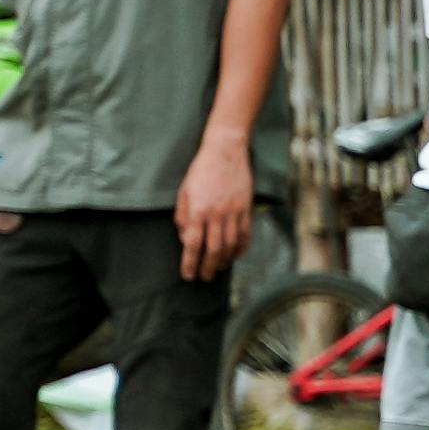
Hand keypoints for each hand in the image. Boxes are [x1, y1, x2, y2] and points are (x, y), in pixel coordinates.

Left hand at [174, 131, 254, 280]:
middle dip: (208, 267)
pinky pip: (245, 234)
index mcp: (198, 210)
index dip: (190, 262)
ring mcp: (234, 212)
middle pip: (213, 249)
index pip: (193, 244)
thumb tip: (186, 238)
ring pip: (230, 245)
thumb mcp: (184, 191)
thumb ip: (182, 216)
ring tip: (218, 269)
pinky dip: (241, 248)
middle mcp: (217, 214)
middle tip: (204, 277)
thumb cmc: (200, 170)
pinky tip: (236, 255)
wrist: (225, 151)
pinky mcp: (246, 209)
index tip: (188, 275)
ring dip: (223, 261)